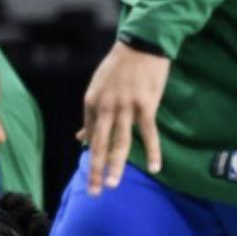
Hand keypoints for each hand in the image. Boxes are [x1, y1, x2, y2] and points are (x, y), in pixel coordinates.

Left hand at [79, 41, 168, 194]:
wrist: (141, 43)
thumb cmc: (120, 66)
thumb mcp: (99, 87)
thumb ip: (92, 114)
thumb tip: (80, 137)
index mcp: (92, 102)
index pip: (91, 134)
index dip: (91, 156)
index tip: (92, 176)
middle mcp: (106, 107)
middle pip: (99, 144)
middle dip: (95, 170)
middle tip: (93, 192)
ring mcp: (126, 107)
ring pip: (120, 143)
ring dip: (115, 166)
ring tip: (111, 185)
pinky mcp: (146, 105)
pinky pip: (149, 134)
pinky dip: (153, 152)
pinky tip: (156, 168)